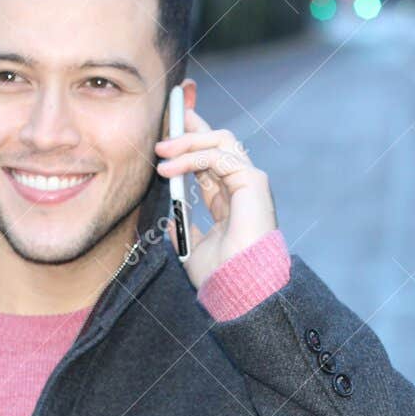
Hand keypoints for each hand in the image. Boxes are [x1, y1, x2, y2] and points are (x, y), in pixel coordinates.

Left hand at [155, 102, 276, 289]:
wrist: (238, 288)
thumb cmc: (221, 276)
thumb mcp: (191, 248)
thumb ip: (185, 228)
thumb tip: (170, 218)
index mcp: (229, 202)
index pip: (209, 161)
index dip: (190, 143)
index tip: (167, 132)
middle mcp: (242, 187)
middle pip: (218, 141)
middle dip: (192, 127)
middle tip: (163, 127)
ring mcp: (250, 182)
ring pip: (220, 140)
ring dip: (187, 140)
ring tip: (160, 150)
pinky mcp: (253, 181)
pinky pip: (219, 155)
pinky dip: (192, 156)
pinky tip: (170, 169)